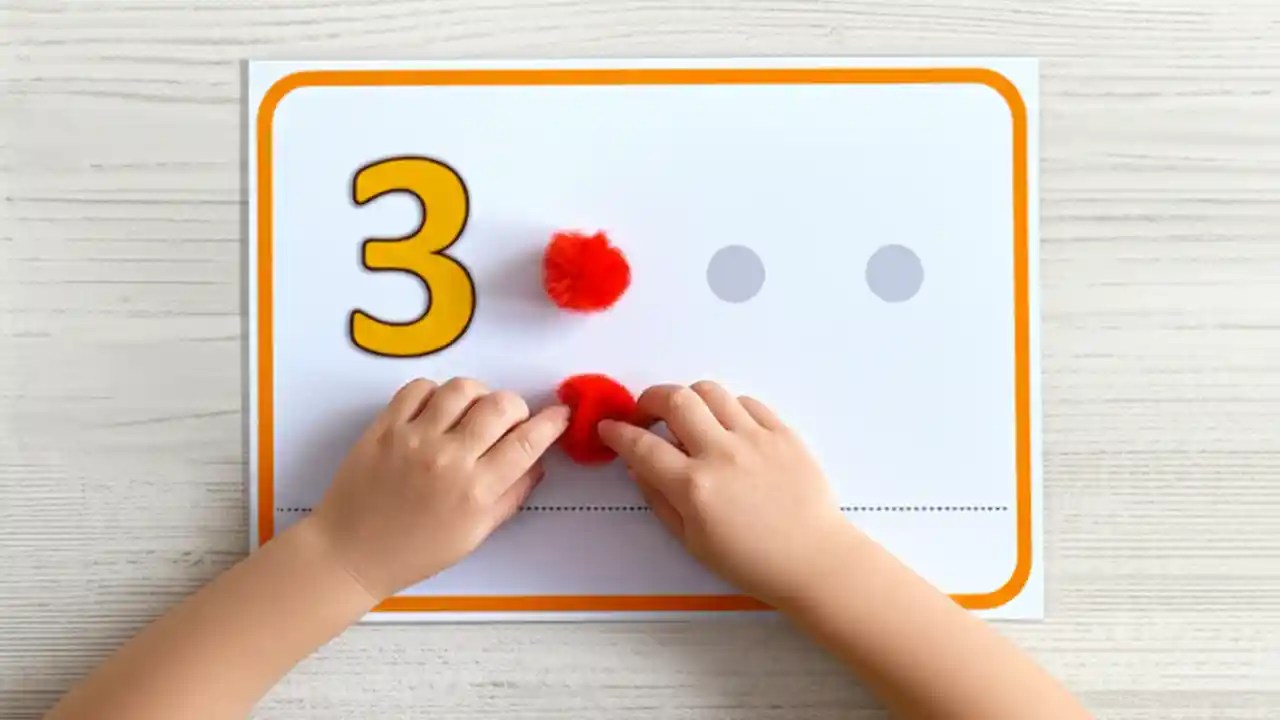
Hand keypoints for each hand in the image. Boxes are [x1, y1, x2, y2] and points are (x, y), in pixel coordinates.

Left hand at [310, 378, 569, 598]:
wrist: (351, 554)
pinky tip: (436, 411)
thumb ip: (510, 497)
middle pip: (500, 405)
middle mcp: (449, 459)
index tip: (559, 415)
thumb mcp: (474, 535)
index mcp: (476, 492)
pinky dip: (435, 392)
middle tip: (510, 420)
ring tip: (471, 412)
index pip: (528, 441)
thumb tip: (538, 462)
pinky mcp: (385, 427)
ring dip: (477, 394)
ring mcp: (414, 438)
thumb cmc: (416, 552)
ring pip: (462, 388)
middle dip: (515, 407)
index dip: (551, 422)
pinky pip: (419, 387)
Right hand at [598, 382, 850, 606]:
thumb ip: (660, 500)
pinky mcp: (783, 433)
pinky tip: (727, 428)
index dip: (617, 432)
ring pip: (710, 392)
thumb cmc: (751, 561)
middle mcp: (721, 454)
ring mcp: (755, 439)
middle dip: (650, 399)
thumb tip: (638, 467)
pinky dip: (728, 409)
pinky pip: (747, 403)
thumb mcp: (692, 541)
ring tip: (689, 419)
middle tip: (647, 414)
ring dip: (690, 399)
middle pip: (675, 400)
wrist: (813, 560)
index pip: (642, 445)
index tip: (609, 428)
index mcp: (694, 487)